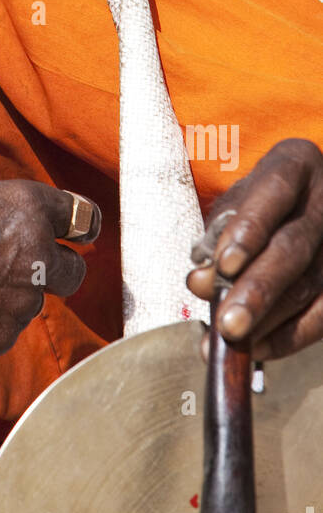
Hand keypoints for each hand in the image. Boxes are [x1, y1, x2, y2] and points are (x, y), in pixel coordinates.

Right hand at [0, 172, 99, 381]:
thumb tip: (2, 211)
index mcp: (29, 210)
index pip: (86, 218)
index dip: (78, 222)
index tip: (76, 228)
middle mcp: (37, 258)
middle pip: (75, 269)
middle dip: (55, 264)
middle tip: (21, 260)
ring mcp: (20, 304)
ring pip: (35, 300)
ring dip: (13, 291)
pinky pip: (5, 324)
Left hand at [186, 138, 322, 359]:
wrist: (305, 197)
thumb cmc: (262, 198)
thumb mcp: (239, 199)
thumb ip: (219, 235)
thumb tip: (202, 283)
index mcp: (297, 163)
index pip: (274, 193)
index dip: (250, 229)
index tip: (223, 264)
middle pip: (294, 249)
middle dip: (258, 289)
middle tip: (227, 323)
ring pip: (310, 286)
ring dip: (268, 320)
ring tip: (232, 341)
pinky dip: (290, 336)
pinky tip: (260, 348)